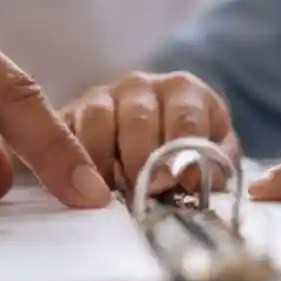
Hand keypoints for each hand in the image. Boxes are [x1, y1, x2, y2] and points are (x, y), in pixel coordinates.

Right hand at [61, 71, 238, 192]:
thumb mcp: (208, 153)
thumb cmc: (181, 152)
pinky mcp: (68, 115)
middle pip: (139, 119)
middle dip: (142, 161)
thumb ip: (215, 164)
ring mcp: (101, 96)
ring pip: (97, 119)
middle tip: (142, 194)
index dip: (182, 153)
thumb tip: (211, 182)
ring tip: (112, 195)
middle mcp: (141, 86)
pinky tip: (83, 186)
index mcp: (183, 91)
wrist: (140, 146)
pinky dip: (72, 160)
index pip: (186, 118)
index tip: (178, 184)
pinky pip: (65, 131)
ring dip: (104, 162)